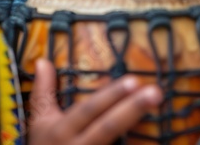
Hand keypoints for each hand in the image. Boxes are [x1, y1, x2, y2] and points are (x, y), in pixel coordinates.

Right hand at [26, 59, 161, 144]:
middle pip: (108, 127)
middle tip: (155, 92)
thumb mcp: (39, 120)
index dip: (109, 96)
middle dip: (132, 110)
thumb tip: (43, 61)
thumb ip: (43, 91)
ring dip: (140, 132)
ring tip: (160, 113)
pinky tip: (158, 143)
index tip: (133, 80)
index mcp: (62, 130)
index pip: (88, 110)